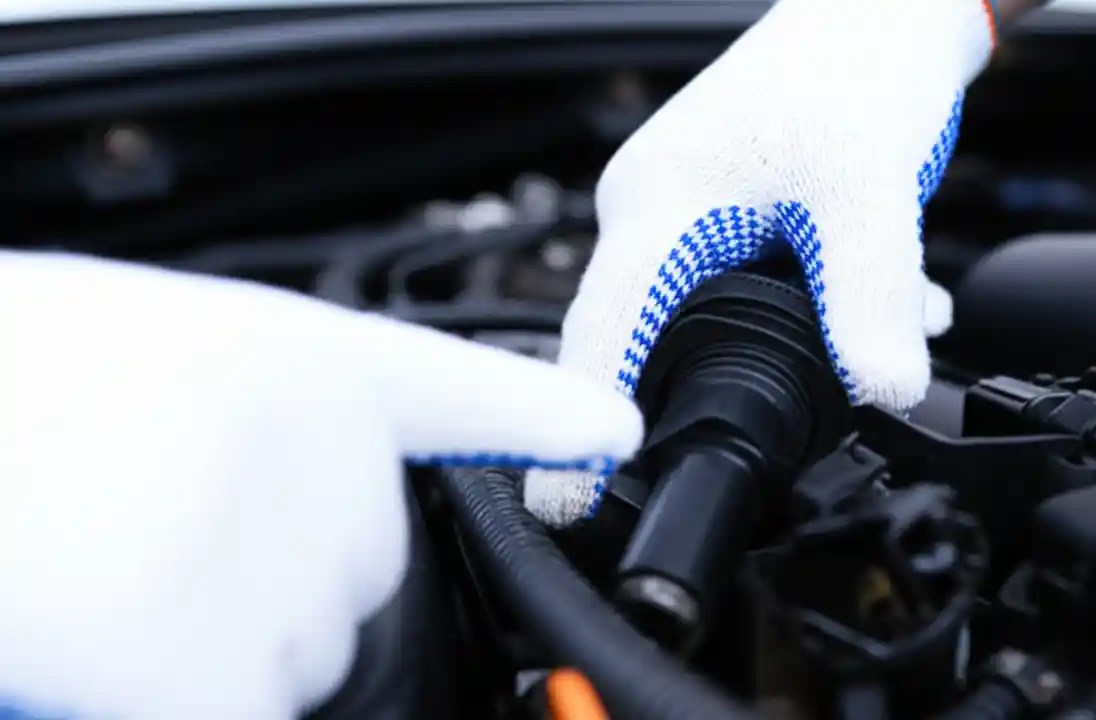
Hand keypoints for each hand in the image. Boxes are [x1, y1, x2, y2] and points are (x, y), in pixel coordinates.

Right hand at [0, 251, 640, 718]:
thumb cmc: (1, 384)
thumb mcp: (141, 358)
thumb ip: (251, 423)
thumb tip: (294, 504)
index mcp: (301, 362)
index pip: (465, 391)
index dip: (549, 419)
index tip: (611, 434)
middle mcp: (317, 454)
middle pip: (370, 575)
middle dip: (284, 586)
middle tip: (154, 537)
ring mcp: (273, 560)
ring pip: (310, 659)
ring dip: (226, 647)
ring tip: (112, 574)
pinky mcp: (200, 661)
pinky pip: (264, 715)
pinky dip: (220, 690)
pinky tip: (155, 637)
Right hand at [525, 0, 996, 525]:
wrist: (880, 8)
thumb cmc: (855, 68)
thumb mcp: (867, 185)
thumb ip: (868, 290)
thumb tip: (881, 390)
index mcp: (655, 207)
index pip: (601, 336)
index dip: (582, 422)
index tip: (565, 502)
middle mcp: (649, 209)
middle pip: (638, 336)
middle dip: (677, 400)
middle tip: (706, 460)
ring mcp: (678, 207)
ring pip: (691, 312)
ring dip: (759, 353)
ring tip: (840, 371)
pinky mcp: (716, 205)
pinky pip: (723, 282)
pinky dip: (784, 312)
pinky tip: (854, 315)